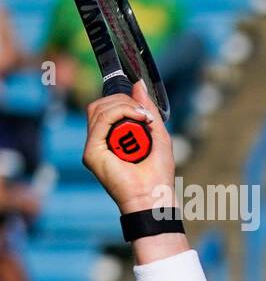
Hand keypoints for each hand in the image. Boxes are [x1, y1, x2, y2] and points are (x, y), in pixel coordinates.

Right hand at [82, 79, 174, 214]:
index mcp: (112, 137)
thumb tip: (138, 83)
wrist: (154, 196)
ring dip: (125, 107)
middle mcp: (99, 141)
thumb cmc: (158, 173)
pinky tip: (138, 118)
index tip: (143, 106)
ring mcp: (94, 146)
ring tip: (144, 118)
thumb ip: (147, 109)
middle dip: (124, 101)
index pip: (107, 107)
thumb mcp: (158, 134)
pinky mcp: (92, 152)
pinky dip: (120, 113)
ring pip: (99, 109)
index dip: (123, 100)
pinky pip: (101, 120)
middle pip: (100, 105)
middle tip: (145, 113)